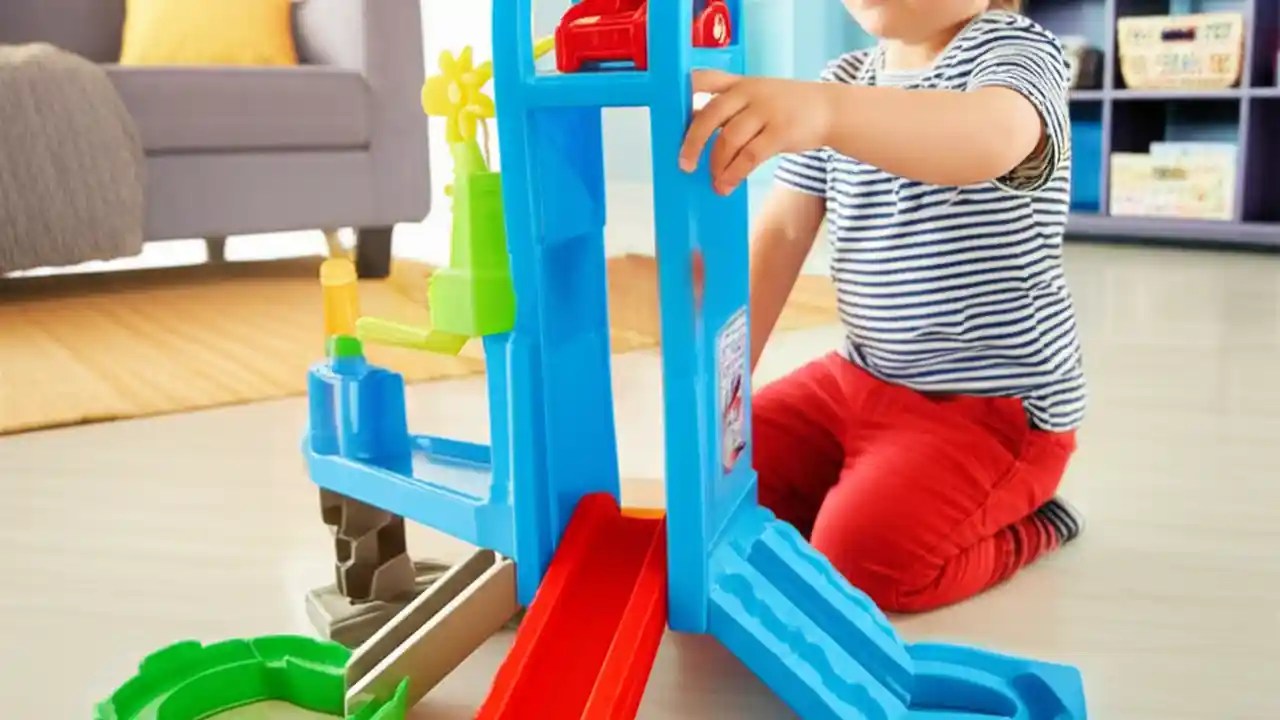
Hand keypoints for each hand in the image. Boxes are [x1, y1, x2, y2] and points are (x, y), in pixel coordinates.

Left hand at [679, 70, 833, 194]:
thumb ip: (730, 110)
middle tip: (684, 165)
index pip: (704, 78)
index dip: (683, 92)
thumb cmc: (786, 108)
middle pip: (709, 115)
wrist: (830, 110)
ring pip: (728, 140)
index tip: (667, 111)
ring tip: (714, 183)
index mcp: (739, 83)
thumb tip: (693, 134)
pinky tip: (727, 185)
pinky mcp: (781, 131)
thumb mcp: (758, 97)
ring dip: (716, 166)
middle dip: (692, 143)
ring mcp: (766, 110)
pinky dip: (734, 174)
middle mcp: (750, 92)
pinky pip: (749, 156)